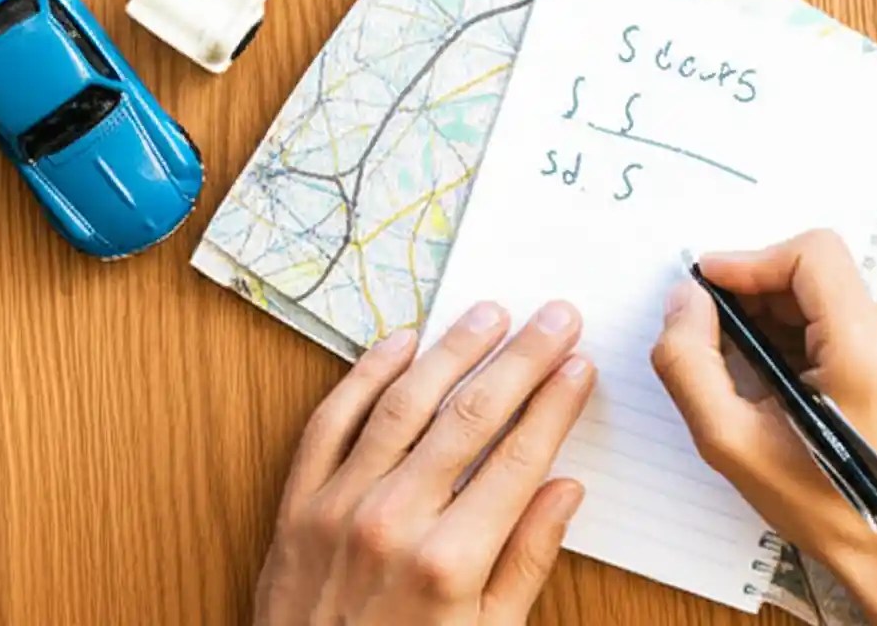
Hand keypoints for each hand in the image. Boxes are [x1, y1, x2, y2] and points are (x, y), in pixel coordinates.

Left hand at [254, 301, 594, 625]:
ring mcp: (338, 507)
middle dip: (520, 359)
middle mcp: (393, 521)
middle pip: (470, 417)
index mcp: (450, 562)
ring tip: (487, 315)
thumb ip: (527, 560)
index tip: (579, 366)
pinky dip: (363, 377)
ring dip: (450, 351)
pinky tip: (398, 344)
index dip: (554, 404)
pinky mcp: (298, 505)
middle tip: (554, 318)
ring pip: (403, 404)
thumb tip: (565, 490)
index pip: (519, 457)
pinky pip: (330, 422)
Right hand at [652, 231, 876, 624]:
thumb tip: (683, 301)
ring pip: (825, 296)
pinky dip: (801, 336)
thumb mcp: (732, 444)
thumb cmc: (827, 510)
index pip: (810, 253)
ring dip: (775, 318)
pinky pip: (844, 321)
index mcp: (864, 349)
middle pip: (813, 273)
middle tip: (712, 337)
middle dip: (754, 293)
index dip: (750, 260)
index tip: (706, 286)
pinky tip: (781, 382)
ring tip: (746, 370)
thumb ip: (690, 364)